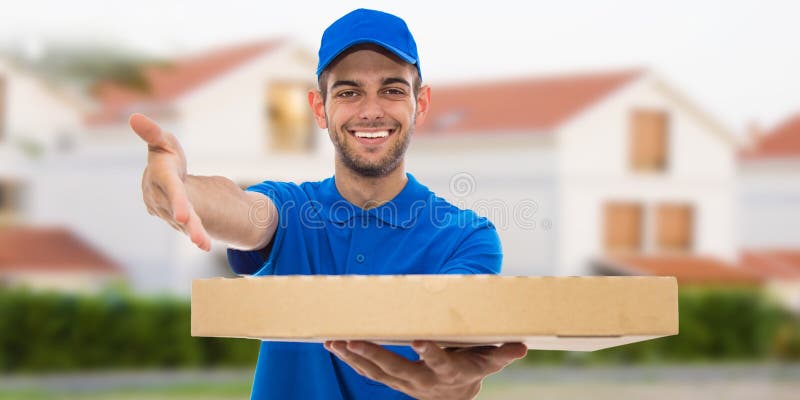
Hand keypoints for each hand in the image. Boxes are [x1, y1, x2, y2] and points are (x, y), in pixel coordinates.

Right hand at [129, 113, 210, 250]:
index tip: (183, 216)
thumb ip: (152, 132)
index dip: (177, 202)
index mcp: (162, 176)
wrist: (162, 176)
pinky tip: (204, 245)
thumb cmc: (165, 154)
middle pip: (179, 211)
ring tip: (204, 245)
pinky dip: (196, 234)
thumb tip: (134, 117)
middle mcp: (161, 196)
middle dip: (190, 225)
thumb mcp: (162, 141)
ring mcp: (166, 209)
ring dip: (195, 234)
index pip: (172, 189)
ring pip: (183, 222)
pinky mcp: (174, 217)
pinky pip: (187, 226)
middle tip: (200, 241)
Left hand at [325, 340, 526, 398]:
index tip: (418, 340)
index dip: (430, 353)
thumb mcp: (490, 361)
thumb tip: (521, 346)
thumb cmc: (472, 368)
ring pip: (375, 372)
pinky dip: (350, 360)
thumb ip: (503, 353)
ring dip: (353, 358)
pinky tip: (335, 346)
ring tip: (334, 342)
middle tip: (353, 340)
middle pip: (396, 369)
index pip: (439, 362)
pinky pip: (367, 372)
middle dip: (373, 355)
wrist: (454, 397)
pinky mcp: (391, 381)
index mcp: (449, 372)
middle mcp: (423, 380)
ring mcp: (404, 383)